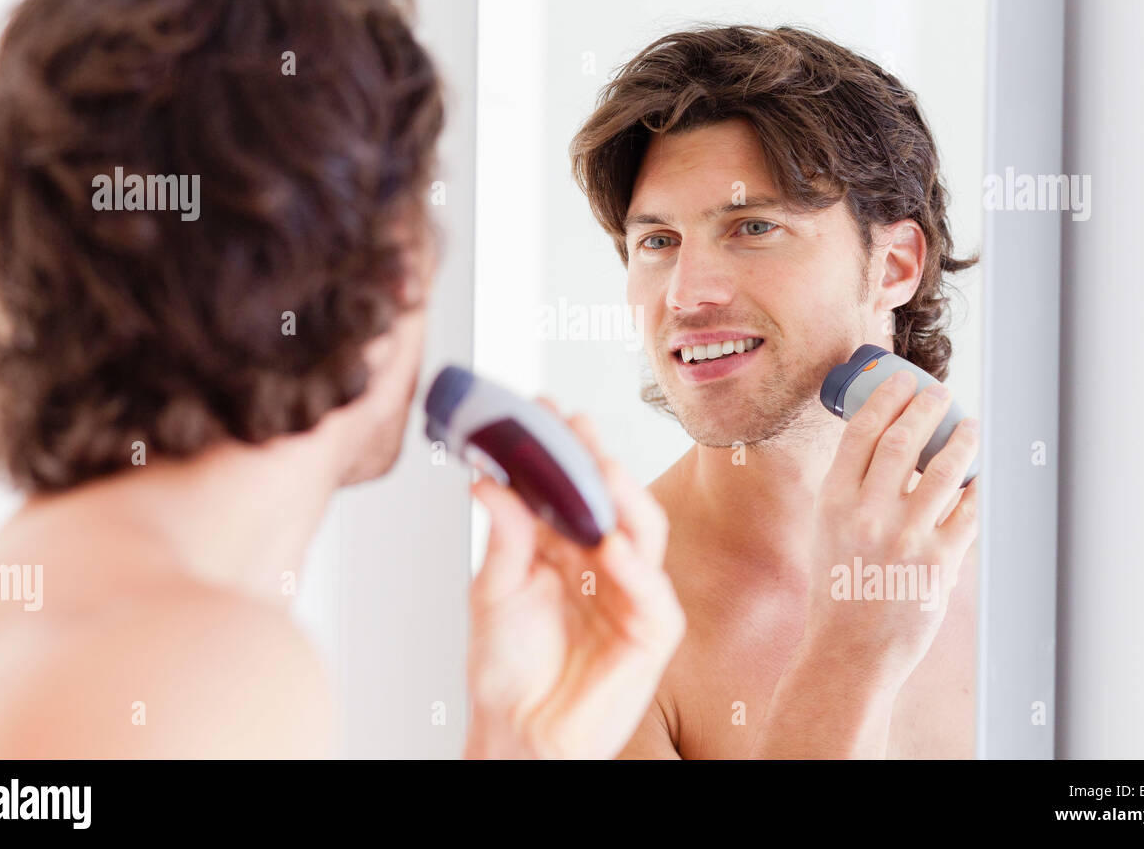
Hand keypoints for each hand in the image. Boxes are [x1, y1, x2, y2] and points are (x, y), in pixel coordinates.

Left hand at [463, 402, 684, 758]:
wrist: (516, 734)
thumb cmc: (507, 671)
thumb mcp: (492, 591)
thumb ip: (502, 536)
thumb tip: (489, 480)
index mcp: (566, 546)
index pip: (575, 484)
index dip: (565, 448)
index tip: (543, 410)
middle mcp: (603, 562)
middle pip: (613, 498)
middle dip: (598, 458)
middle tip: (575, 427)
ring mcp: (631, 594)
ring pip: (643, 533)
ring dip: (625, 499)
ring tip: (600, 469)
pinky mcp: (650, 634)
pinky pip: (654, 595)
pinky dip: (635, 569)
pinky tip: (610, 545)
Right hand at [798, 370, 979, 702]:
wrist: (850, 651)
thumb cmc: (838, 590)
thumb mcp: (827, 532)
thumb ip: (851, 493)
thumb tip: (887, 450)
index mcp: (833, 502)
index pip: (861, 433)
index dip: (885, 398)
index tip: (900, 380)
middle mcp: (867, 514)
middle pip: (902, 442)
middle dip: (925, 409)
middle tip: (940, 393)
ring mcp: (905, 538)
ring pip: (944, 472)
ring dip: (962, 441)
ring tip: (970, 426)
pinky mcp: (938, 563)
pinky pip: (968, 513)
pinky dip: (979, 489)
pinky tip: (982, 476)